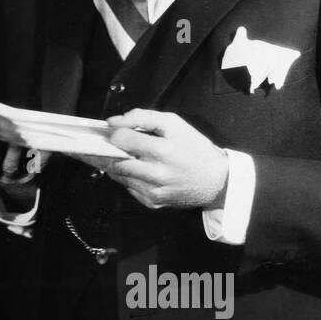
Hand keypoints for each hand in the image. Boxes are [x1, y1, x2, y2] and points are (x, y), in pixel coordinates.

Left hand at [103, 109, 227, 209]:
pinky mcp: (152, 202)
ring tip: (120, 153)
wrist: (216, 181)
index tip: (115, 130)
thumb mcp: (174, 124)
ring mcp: (153, 191)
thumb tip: (114, 122)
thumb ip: (142, 117)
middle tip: (104, 143)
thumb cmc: (195, 150)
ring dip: (113, 162)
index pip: (122, 140)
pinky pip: (127, 187)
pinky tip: (136, 168)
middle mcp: (157, 174)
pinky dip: (126, 176)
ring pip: (117, 175)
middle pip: (113, 161)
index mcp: (164, 151)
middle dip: (104, 150)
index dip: (115, 133)